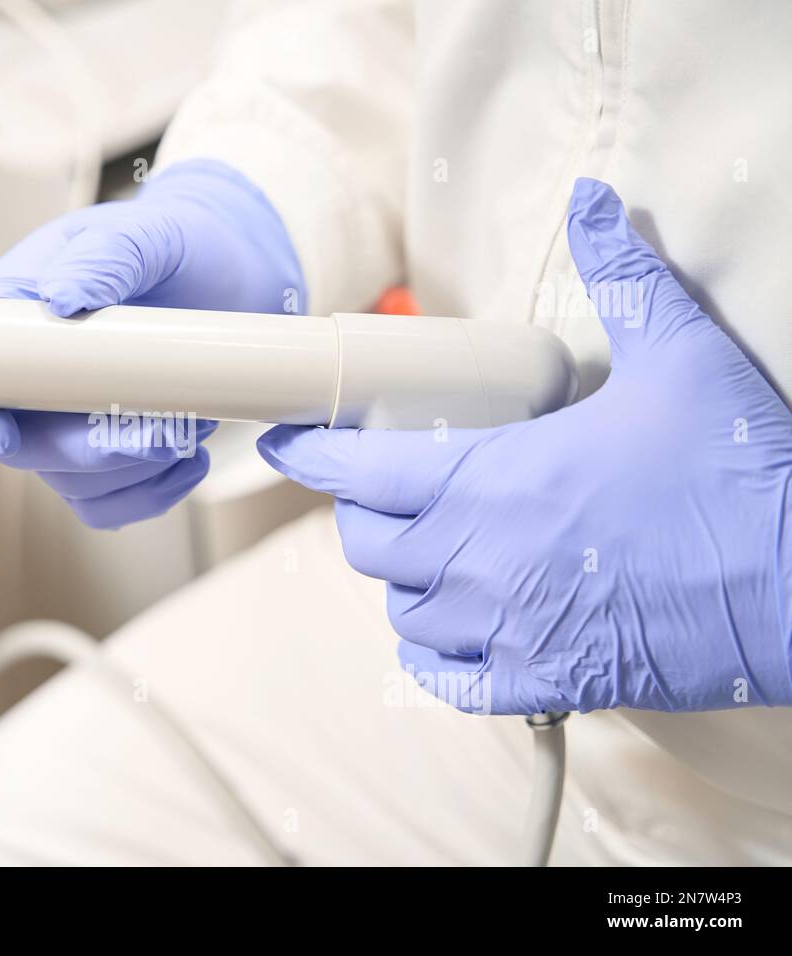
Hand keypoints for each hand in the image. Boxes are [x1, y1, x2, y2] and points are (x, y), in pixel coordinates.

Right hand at [0, 159, 303, 528]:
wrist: (229, 268)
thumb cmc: (171, 241)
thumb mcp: (141, 232)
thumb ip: (102, 257)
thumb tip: (59, 297)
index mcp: (10, 320)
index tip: (4, 437)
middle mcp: (30, 380)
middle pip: (27, 448)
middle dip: (92, 452)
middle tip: (163, 432)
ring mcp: (68, 421)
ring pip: (74, 483)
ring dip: (136, 471)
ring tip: (196, 423)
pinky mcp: (111, 450)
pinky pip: (109, 502)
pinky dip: (152, 495)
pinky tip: (192, 461)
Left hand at [258, 178, 791, 714]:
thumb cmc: (739, 477)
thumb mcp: (683, 357)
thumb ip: (623, 277)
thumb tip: (594, 203)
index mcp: (495, 482)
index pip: (360, 472)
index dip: (309, 455)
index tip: (286, 442)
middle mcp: (481, 561)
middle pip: (367, 545)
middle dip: (360, 513)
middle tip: (380, 491)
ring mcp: (507, 629)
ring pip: (399, 611)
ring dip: (401, 578)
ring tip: (427, 550)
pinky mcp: (543, 682)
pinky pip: (444, 682)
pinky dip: (432, 656)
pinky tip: (451, 629)